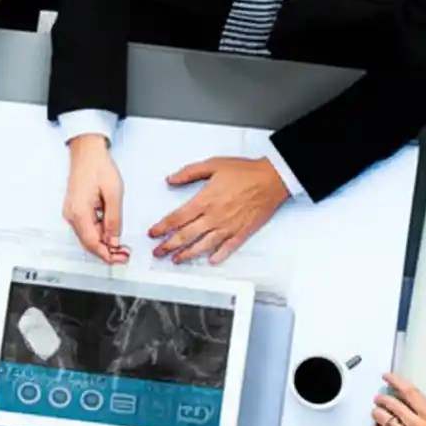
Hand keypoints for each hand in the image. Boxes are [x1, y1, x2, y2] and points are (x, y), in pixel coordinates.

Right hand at [64, 134, 127, 263]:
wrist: (86, 151)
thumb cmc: (98, 166)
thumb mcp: (114, 193)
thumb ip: (113, 220)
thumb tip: (114, 240)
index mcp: (79, 212)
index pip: (92, 243)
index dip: (107, 254)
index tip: (121, 258)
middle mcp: (72, 215)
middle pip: (89, 244)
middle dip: (107, 252)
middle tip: (124, 255)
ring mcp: (71, 213)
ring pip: (87, 238)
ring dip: (103, 245)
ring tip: (120, 247)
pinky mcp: (75, 210)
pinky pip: (86, 229)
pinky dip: (99, 235)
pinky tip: (110, 235)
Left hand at [150, 157, 289, 264]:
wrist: (272, 178)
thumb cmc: (245, 171)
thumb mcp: (213, 164)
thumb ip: (189, 173)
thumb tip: (170, 179)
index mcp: (205, 200)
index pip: (177, 218)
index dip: (163, 227)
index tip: (153, 233)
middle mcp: (214, 217)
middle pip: (186, 235)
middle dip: (169, 246)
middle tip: (158, 252)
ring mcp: (228, 227)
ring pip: (203, 245)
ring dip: (187, 254)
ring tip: (176, 259)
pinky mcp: (242, 232)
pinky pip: (227, 248)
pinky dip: (218, 256)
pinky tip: (210, 261)